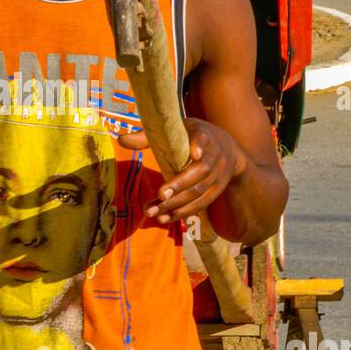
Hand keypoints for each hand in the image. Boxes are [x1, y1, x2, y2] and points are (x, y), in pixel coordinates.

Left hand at [116, 118, 245, 222]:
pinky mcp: (217, 191)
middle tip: (159, 195)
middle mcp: (215, 155)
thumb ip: (148, 136)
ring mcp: (219, 175)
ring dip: (177, 205)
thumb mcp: (176, 130)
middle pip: (201, 172)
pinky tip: (165, 219)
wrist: (229, 148)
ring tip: (154, 213)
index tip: (195, 153)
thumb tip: (121, 139)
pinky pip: (201, 204)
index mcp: (203, 135)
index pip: (204, 139)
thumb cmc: (193, 137)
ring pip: (200, 192)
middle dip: (180, 185)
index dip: (200, 145)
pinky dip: (183, 213)